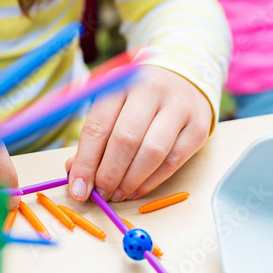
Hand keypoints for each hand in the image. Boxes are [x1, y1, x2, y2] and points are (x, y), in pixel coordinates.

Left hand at [65, 66, 211, 202]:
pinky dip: (152, 181)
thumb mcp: (113, 104)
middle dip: (109, 174)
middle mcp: (150, 91)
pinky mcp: (198, 126)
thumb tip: (74, 171)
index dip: (86, 161)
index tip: (78, 188)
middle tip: (101, 195)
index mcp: (120, 83)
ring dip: (130, 180)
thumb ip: (95, 135)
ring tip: (118, 195)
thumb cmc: (139, 96)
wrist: (184, 77)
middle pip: (125, 139)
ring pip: (152, 151)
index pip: (98, 125)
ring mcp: (178, 107)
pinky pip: (173, 161)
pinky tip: (137, 190)